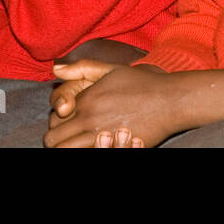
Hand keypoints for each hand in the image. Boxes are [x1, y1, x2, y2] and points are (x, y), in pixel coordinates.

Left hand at [45, 61, 188, 147]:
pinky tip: (94, 147)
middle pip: (53, 139)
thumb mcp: (110, 69)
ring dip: (68, 149)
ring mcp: (101, 135)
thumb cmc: (142, 84)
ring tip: (78, 145)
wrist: (170, 100)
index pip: (54, 118)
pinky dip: (86, 152)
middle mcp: (89, 118)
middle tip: (69, 139)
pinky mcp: (115, 148)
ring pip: (65, 150)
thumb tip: (54, 70)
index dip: (57, 122)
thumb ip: (81, 68)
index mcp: (85, 99)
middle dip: (57, 140)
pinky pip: (90, 155)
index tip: (66, 123)